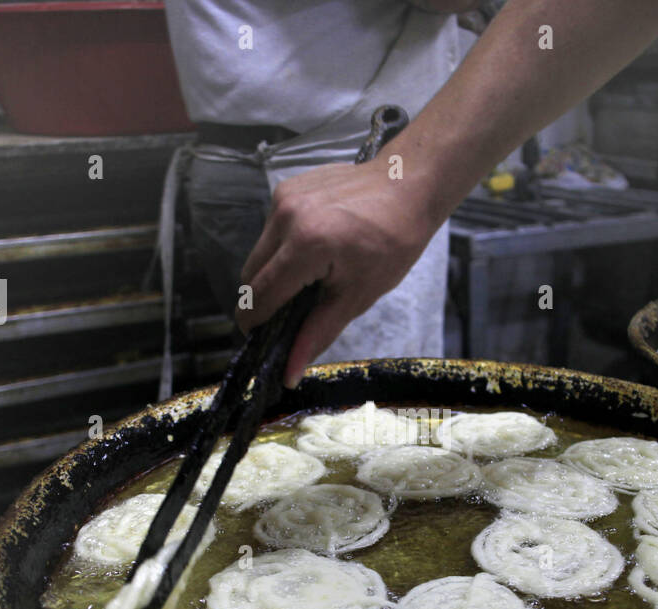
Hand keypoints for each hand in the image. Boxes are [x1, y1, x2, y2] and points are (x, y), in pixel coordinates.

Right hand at [239, 158, 440, 386]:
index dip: (254, 323)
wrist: (407, 186)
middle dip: (262, 300)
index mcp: (306, 245)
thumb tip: (288, 373)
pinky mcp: (286, 187)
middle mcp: (286, 217)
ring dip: (272, 273)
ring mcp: (283, 198)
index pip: (260, 295)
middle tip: (287, 315)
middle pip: (250, 274)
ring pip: (258, 252)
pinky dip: (282, 248)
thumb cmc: (393, 243)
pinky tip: (313, 249)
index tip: (257, 340)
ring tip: (307, 279)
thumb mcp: (357, 295)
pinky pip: (270, 230)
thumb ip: (316, 333)